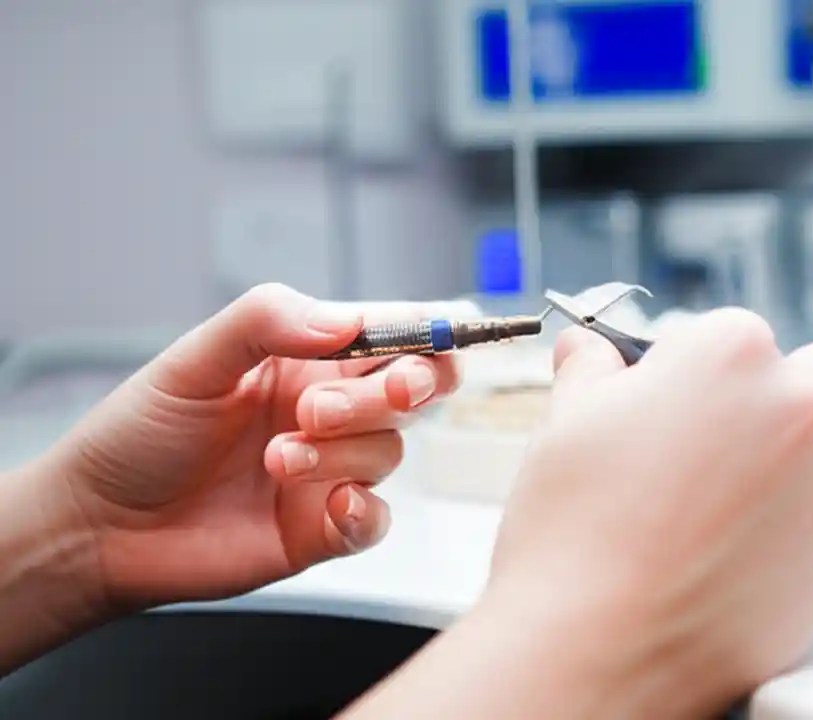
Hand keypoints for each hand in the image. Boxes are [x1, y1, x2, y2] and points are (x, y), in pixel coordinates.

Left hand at [35, 283, 458, 611]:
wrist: (100, 524)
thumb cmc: (140, 434)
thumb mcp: (194, 359)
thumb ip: (269, 321)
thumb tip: (346, 322)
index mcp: (309, 356)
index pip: (395, 331)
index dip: (428, 331)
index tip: (433, 338)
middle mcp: (331, 409)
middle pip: (415, 387)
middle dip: (399, 389)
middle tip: (326, 406)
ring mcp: (332, 469)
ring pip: (389, 450)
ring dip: (341, 452)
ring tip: (276, 459)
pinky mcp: (324, 527)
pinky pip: (378, 518)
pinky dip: (364, 511)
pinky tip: (327, 505)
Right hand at [476, 310, 812, 717]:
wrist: (601, 648)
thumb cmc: (579, 538)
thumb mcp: (564, 427)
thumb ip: (591, 373)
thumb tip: (589, 352)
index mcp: (729, 355)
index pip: (737, 332)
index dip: (703, 367)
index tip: (682, 396)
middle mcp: (796, 407)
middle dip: (786, 391)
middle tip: (732, 431)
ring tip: (781, 467)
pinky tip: (781, 523)